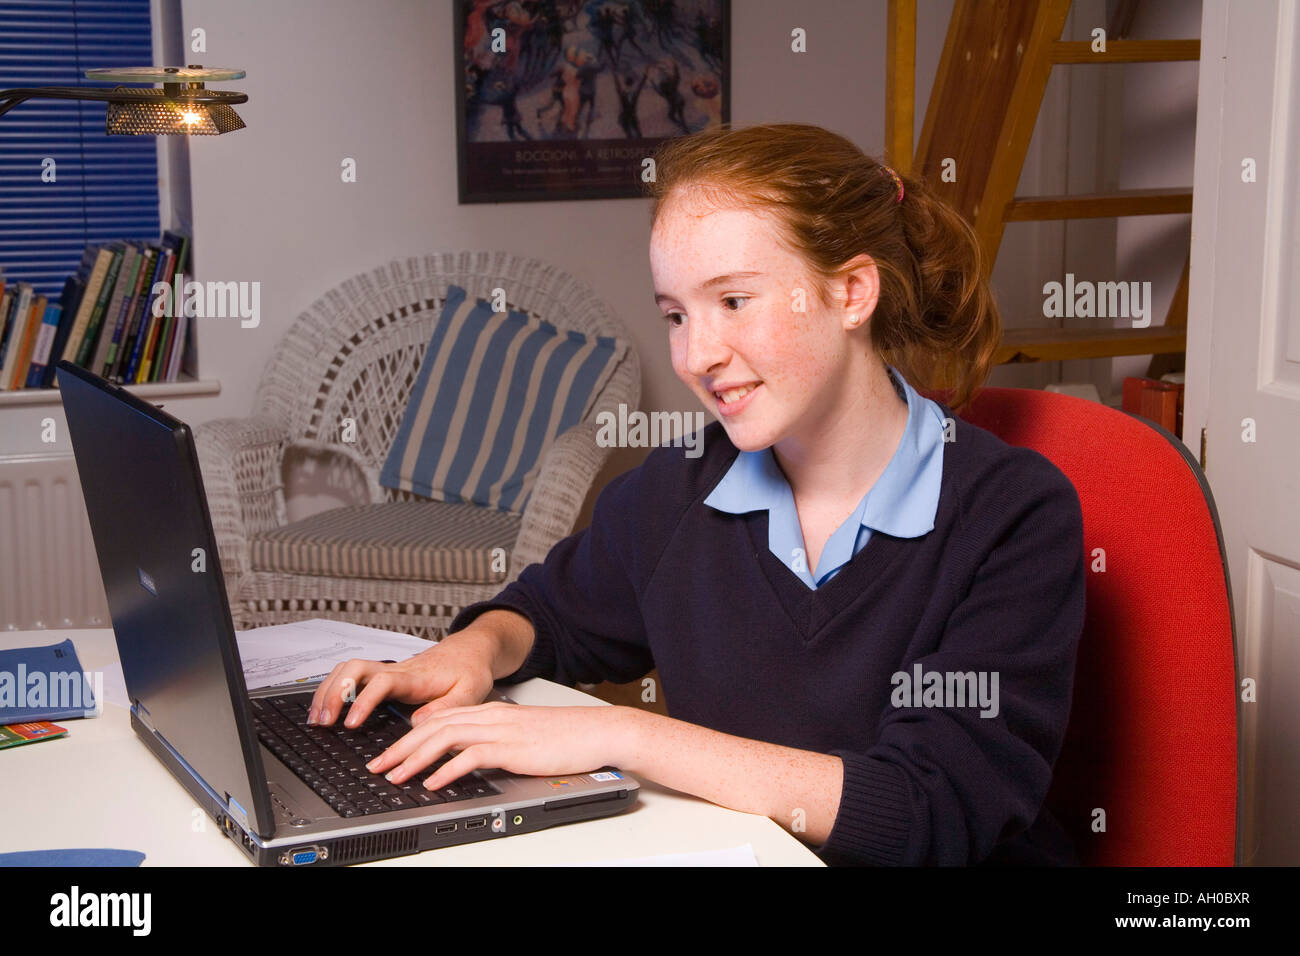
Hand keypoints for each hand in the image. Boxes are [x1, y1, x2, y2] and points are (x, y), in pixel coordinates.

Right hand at [306, 631, 495, 728]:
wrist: (471, 651)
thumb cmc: (470, 671)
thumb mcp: (470, 692)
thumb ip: (446, 708)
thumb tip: (416, 724)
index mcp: (415, 676)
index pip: (381, 682)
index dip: (363, 701)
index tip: (351, 723)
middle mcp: (396, 670)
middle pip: (354, 669)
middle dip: (333, 693)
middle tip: (323, 721)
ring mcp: (387, 670)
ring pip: (347, 670)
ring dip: (327, 691)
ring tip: (315, 719)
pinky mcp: (383, 675)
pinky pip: (351, 676)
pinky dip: (333, 689)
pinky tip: (324, 708)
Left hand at [366, 703, 634, 791]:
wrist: (597, 732)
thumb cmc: (565, 737)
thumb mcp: (521, 736)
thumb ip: (495, 742)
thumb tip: (470, 759)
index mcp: (491, 712)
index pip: (439, 719)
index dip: (409, 737)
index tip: (389, 754)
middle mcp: (491, 716)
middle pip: (432, 726)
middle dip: (399, 747)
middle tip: (376, 766)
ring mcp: (500, 730)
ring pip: (444, 738)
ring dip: (415, 759)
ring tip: (394, 776)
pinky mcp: (512, 747)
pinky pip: (470, 757)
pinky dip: (446, 770)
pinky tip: (432, 783)